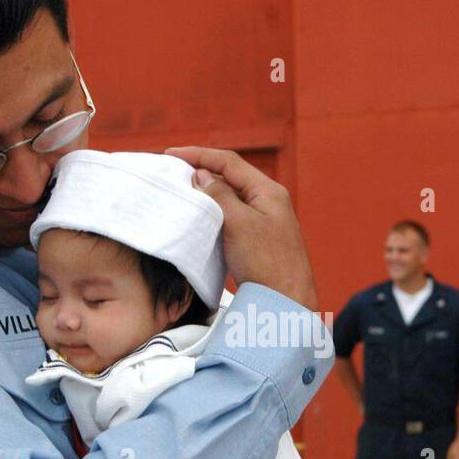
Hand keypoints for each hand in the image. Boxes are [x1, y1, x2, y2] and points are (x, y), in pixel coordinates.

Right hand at [164, 146, 317, 310]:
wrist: (287, 303)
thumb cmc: (268, 264)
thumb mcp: (239, 224)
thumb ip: (219, 195)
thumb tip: (201, 175)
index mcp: (268, 191)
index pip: (230, 162)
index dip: (199, 155)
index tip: (171, 155)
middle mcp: (268, 202)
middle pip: (230, 177)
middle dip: (201, 172)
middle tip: (172, 173)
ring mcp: (263, 222)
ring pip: (229, 199)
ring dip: (206, 194)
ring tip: (181, 193)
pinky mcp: (257, 241)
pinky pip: (231, 218)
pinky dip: (213, 214)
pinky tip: (199, 219)